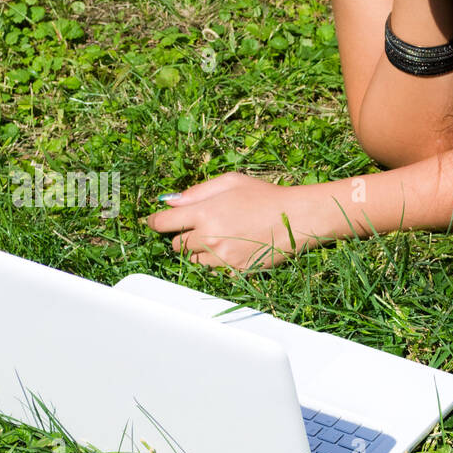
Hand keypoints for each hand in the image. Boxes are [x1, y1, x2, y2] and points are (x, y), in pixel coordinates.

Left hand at [142, 172, 316, 271]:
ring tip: (219, 237)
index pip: (163, 223)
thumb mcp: (230, 182)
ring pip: (193, 260)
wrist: (297, 218)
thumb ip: (196, 192)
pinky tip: (233, 246)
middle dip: (181, 236)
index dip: (155, 222)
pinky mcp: (235, 270)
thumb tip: (169, 201)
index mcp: (204, 211)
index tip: (156, 222)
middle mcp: (209, 236)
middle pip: (176, 245)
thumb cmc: (265, 196)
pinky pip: (214, 269)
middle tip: (198, 228)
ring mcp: (222, 256)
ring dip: (198, 251)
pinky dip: (217, 260)